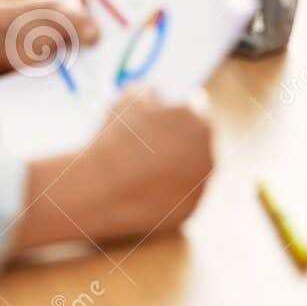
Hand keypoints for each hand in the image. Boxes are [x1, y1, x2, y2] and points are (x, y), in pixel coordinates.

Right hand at [14, 85, 213, 251]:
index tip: (166, 112)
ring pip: (190, 171)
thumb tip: (154, 97)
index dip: (179, 107)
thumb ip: (150, 93)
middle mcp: (208, 155)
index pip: (197, 107)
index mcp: (199, 122)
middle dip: (179, 139)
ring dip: (174, 167)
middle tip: (151, 142)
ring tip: (141, 168)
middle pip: (197, 141)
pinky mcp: (186, 213)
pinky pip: (178, 197)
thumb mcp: (129, 97)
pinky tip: (140, 190)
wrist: (99, 189)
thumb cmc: (113, 140)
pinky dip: (165, 193)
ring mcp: (199, 188)